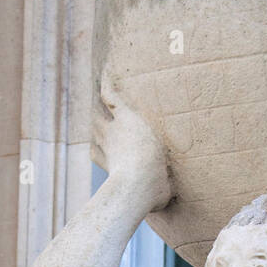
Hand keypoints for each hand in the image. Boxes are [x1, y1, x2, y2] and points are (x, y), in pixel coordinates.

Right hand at [99, 73, 171, 212]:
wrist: (138, 183)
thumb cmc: (148, 197)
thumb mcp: (158, 197)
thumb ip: (164, 194)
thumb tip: (175, 198)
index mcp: (112, 165)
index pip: (99, 153)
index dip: (98, 149)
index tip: (96, 147)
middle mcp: (107, 145)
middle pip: (97, 127)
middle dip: (95, 119)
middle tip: (91, 111)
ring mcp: (113, 129)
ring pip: (100, 110)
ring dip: (99, 98)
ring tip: (97, 84)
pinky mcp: (124, 115)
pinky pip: (111, 93)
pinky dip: (106, 82)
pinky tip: (105, 68)